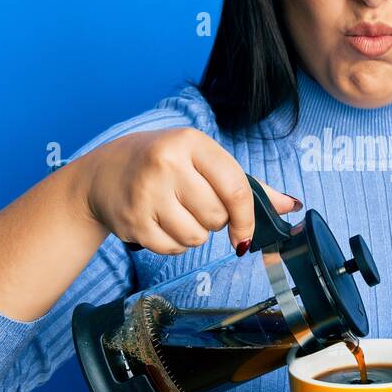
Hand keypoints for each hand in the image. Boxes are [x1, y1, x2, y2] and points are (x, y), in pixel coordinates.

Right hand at [76, 127, 299, 254]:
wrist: (101, 175)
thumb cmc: (162, 165)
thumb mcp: (200, 160)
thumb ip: (245, 183)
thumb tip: (290, 205)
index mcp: (190, 142)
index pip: (235, 187)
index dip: (247, 217)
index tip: (244, 232)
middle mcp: (166, 163)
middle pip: (217, 216)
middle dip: (213, 221)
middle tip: (193, 204)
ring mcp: (146, 193)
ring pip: (196, 237)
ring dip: (193, 234)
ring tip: (174, 212)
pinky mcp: (133, 221)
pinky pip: (173, 249)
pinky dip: (173, 244)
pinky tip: (159, 223)